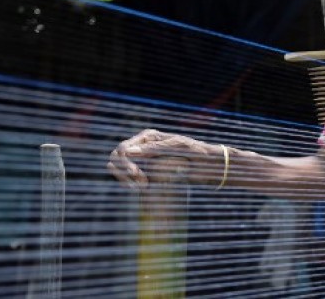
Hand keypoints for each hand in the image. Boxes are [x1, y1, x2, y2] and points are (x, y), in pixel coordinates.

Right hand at [108, 129, 224, 188]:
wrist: (207, 163)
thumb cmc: (196, 151)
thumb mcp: (177, 147)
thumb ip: (154, 149)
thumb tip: (128, 152)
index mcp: (148, 136)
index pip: (123, 149)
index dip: (126, 165)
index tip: (139, 177)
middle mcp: (142, 145)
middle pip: (116, 157)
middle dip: (123, 172)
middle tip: (141, 186)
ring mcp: (142, 158)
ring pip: (117, 166)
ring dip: (123, 177)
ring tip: (141, 188)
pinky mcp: (145, 169)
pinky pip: (127, 175)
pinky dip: (128, 181)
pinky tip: (141, 188)